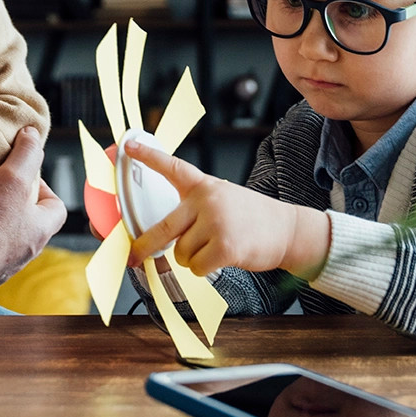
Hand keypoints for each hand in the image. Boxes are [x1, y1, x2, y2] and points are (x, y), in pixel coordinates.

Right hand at [0, 127, 66, 291]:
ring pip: (4, 240)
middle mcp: (24, 255)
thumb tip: (33, 134)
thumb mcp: (12, 179)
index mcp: (39, 233)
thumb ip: (26, 154)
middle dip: (15, 204)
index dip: (44, 187)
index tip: (21, 174)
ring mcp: (0, 268)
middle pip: (29, 223)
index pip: (56, 208)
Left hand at [124, 140, 330, 277]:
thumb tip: (165, 237)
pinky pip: (196, 267)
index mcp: (204, 186)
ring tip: (215, 247)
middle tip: (135, 255)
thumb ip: (195, 208)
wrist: (287, 229)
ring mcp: (216, 223)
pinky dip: (204, 269)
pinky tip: (222, 258)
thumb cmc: (252, 217)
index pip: (173, 168)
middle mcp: (207, 200)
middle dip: (146, 246)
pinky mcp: (225, 246)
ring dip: (192, 258)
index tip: (128, 147)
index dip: (148, 157)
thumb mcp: (223, 198)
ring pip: (181, 253)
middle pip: (164, 228)